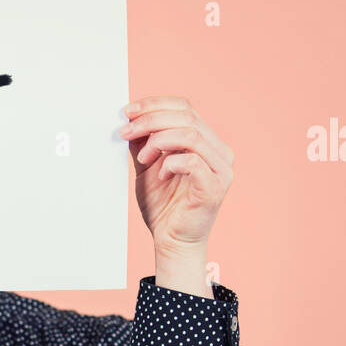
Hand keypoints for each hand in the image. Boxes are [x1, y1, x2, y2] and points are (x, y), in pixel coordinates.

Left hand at [120, 96, 233, 257]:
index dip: (154, 104)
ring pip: (190, 134)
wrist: (171, 241)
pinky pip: (192, 161)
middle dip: (149, 120)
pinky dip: (169, 163)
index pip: (184, 107)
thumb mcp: (146, 166)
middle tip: (125, 132)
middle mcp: (219, 151)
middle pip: (186, 116)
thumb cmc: (163, 206)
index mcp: (206, 141)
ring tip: (143, 159)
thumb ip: (142, 142)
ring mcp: (221, 168)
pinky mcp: (216, 186)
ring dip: (158, 141)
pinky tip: (160, 176)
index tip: (127, 112)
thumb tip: (129, 118)